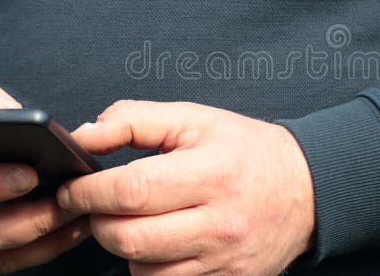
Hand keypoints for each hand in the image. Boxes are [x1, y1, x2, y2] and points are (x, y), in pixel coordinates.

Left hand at [57, 100, 315, 275]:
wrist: (305, 189)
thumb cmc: (246, 150)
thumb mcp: (196, 119)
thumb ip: (135, 120)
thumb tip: (84, 136)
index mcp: (212, 173)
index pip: (132, 190)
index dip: (89, 191)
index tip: (74, 186)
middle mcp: (219, 223)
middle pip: (129, 238)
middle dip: (98, 221)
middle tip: (97, 204)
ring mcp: (223, 261)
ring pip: (142, 270)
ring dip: (123, 246)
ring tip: (133, 220)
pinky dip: (149, 267)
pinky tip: (158, 242)